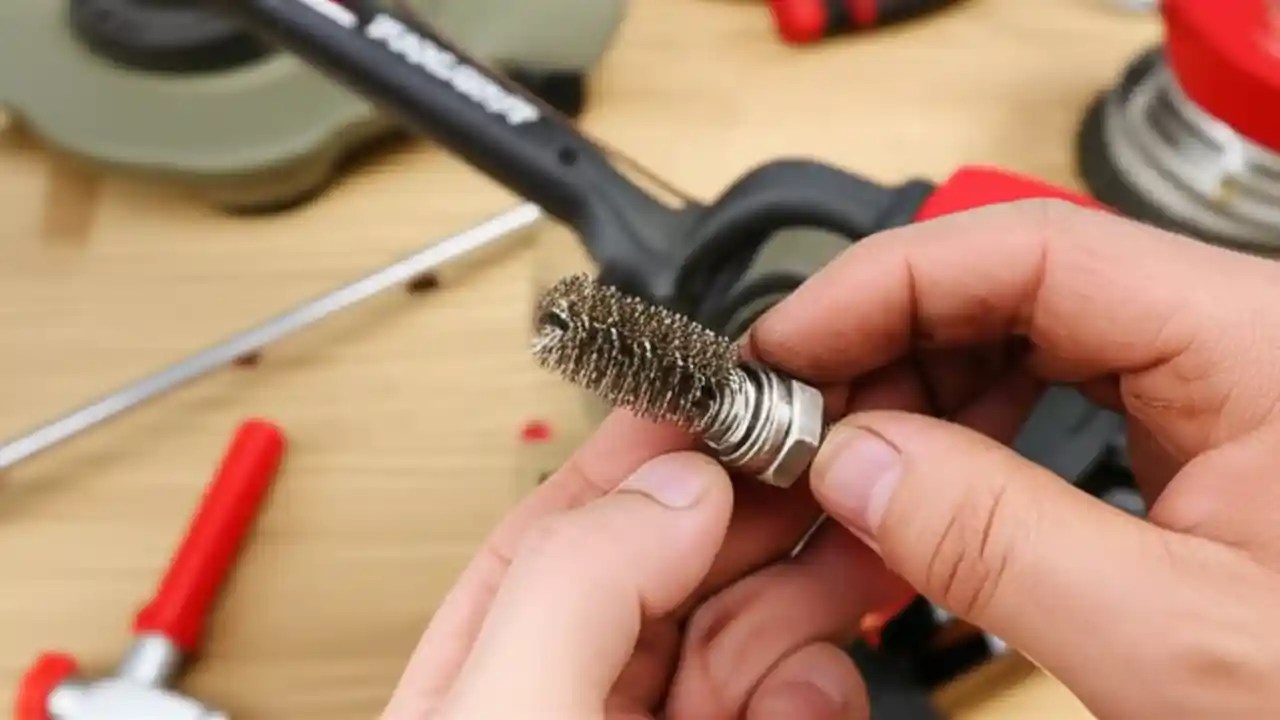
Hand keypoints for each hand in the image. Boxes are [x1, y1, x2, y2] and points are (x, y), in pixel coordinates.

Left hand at [379, 417, 902, 718]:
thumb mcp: (505, 715)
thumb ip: (574, 588)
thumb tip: (675, 484)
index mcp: (484, 671)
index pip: (564, 527)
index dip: (645, 452)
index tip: (722, 395)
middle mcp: (575, 699)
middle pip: (676, 569)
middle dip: (758, 507)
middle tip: (828, 454)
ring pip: (749, 634)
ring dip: (809, 586)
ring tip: (862, 540)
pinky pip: (793, 705)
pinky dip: (817, 692)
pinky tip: (813, 693)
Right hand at [749, 200, 1279, 717]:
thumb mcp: (1176, 642)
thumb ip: (998, 544)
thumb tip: (852, 464)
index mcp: (1258, 342)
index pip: (1028, 250)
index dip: (882, 285)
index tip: (787, 347)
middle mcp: (1234, 337)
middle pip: (1012, 283)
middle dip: (885, 344)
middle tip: (796, 418)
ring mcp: (1213, 382)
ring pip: (1020, 336)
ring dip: (916, 391)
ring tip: (847, 460)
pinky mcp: (1192, 432)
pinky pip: (1049, 393)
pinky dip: (967, 432)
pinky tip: (925, 481)